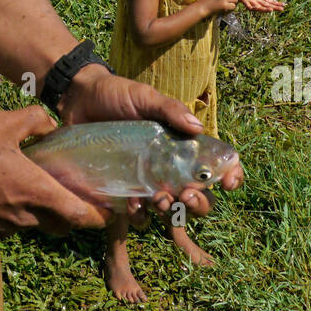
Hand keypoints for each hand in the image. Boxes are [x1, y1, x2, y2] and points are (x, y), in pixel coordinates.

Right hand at [0, 106, 110, 239]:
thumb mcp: (2, 123)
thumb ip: (34, 120)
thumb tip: (50, 126)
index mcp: (35, 192)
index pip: (80, 216)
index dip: (98, 216)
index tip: (109, 211)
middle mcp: (24, 218)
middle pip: (60, 224)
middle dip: (70, 213)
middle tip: (70, 193)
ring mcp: (3, 230)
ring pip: (33, 224)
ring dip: (39, 211)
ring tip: (29, 186)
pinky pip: (9, 225)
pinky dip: (13, 213)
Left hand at [58, 65, 214, 219]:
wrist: (79, 99)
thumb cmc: (117, 94)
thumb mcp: (146, 97)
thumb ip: (170, 110)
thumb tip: (197, 128)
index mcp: (183, 145)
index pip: (216, 167)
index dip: (230, 177)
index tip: (229, 184)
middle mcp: (170, 168)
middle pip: (200, 199)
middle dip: (200, 204)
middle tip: (187, 195)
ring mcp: (148, 182)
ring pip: (172, 213)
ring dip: (172, 213)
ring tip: (160, 199)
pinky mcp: (124, 191)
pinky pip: (139, 215)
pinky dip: (140, 215)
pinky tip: (133, 202)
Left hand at [236, 0, 285, 11]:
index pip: (270, 1)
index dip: (277, 3)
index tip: (284, 4)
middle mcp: (257, 1)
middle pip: (267, 5)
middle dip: (274, 7)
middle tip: (282, 9)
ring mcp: (252, 3)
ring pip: (260, 7)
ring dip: (266, 9)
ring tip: (272, 9)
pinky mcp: (246, 2)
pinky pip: (250, 6)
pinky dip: (254, 7)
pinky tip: (257, 7)